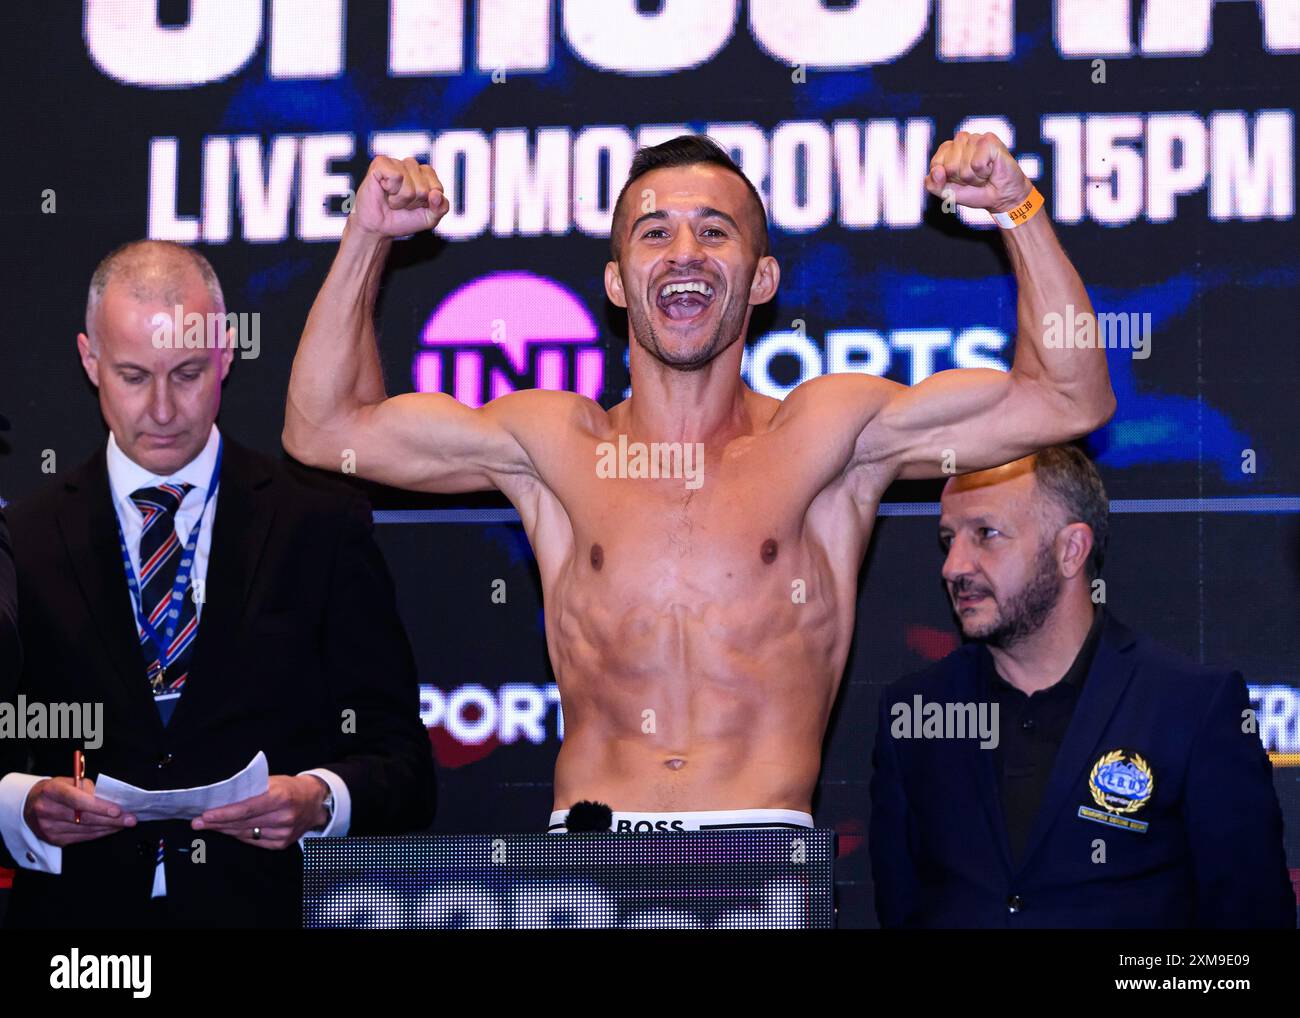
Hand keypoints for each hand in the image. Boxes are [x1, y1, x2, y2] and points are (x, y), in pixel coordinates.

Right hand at [23, 777, 136, 846]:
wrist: (31, 804)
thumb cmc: (55, 790)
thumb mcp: (69, 781)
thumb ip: (88, 788)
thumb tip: (109, 799)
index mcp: (51, 791)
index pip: (77, 800)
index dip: (99, 807)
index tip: (117, 810)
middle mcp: (47, 810)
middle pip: (84, 818)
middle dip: (111, 819)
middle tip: (130, 819)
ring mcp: (49, 828)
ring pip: (85, 830)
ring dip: (108, 828)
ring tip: (124, 823)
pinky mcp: (54, 839)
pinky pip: (81, 838)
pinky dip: (99, 834)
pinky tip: (110, 829)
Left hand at [191, 775, 329, 849]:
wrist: (314, 801)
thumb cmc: (289, 787)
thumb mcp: (273, 781)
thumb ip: (251, 791)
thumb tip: (222, 799)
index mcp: (281, 797)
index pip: (246, 809)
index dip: (223, 814)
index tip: (204, 815)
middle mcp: (284, 817)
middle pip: (242, 823)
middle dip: (217, 823)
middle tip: (197, 822)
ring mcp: (284, 833)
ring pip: (245, 834)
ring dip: (225, 830)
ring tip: (208, 826)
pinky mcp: (282, 844)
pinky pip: (254, 841)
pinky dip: (239, 835)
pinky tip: (229, 830)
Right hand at [351, 155, 448, 237]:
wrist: (378, 228)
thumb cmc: (402, 220)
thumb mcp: (429, 218)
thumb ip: (441, 208)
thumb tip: (437, 194)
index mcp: (426, 175)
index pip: (437, 187)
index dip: (426, 203)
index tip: (415, 206)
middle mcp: (411, 165)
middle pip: (423, 188)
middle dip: (412, 202)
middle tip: (401, 204)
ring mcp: (396, 162)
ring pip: (409, 184)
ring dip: (400, 199)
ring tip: (392, 199)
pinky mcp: (380, 163)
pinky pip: (396, 176)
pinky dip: (390, 190)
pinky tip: (384, 190)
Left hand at [925, 131, 1030, 213]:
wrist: (1001, 197)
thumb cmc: (975, 192)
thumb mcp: (947, 193)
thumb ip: (933, 185)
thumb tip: (936, 171)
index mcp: (948, 149)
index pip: (936, 164)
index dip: (947, 179)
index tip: (959, 180)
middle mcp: (961, 139)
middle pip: (950, 166)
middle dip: (961, 179)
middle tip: (974, 178)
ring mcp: (975, 138)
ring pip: (964, 166)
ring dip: (974, 177)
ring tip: (983, 174)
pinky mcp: (989, 140)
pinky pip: (977, 164)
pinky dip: (984, 173)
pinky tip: (991, 169)